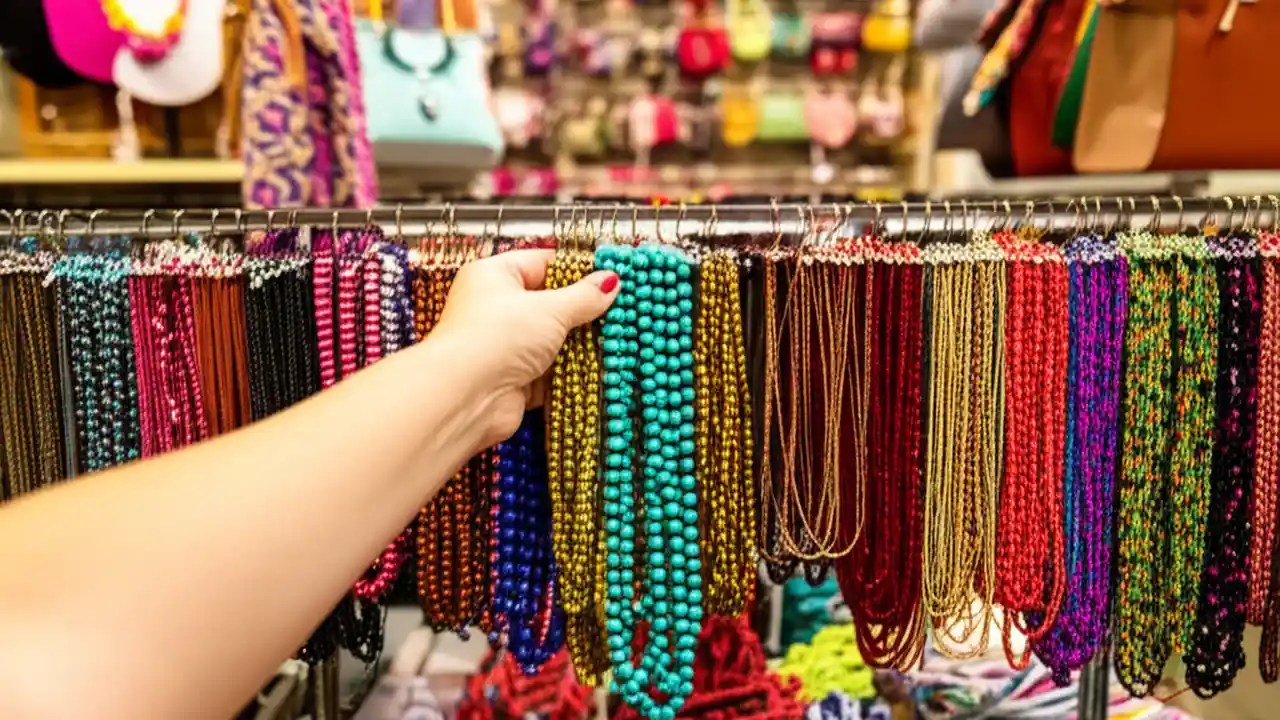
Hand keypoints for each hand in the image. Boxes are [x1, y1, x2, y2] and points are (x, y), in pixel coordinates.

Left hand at [432, 249, 618, 444]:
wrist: (466, 397)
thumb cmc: (496, 338)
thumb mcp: (550, 309)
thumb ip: (584, 296)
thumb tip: (610, 281)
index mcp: (494, 277)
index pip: (542, 263)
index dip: (576, 269)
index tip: (610, 274)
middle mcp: (495, 310)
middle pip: (549, 305)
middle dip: (582, 312)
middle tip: (620, 310)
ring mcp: (504, 347)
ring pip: (552, 341)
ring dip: (579, 345)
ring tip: (617, 339)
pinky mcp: (513, 380)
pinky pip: (549, 373)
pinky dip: (570, 374)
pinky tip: (599, 370)